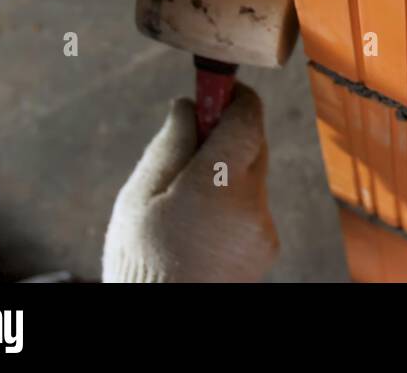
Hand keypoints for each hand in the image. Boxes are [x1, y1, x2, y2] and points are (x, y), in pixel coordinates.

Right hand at [102, 85, 278, 282]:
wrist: (164, 315)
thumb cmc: (142, 261)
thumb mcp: (139, 198)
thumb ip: (169, 146)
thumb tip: (188, 106)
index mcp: (218, 185)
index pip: (247, 121)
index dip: (236, 98)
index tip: (219, 90)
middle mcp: (252, 204)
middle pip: (255, 146)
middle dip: (231, 133)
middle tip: (197, 135)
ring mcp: (264, 228)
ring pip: (254, 178)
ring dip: (229, 173)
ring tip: (187, 198)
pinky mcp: (266, 247)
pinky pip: (254, 208)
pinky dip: (234, 204)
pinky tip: (202, 225)